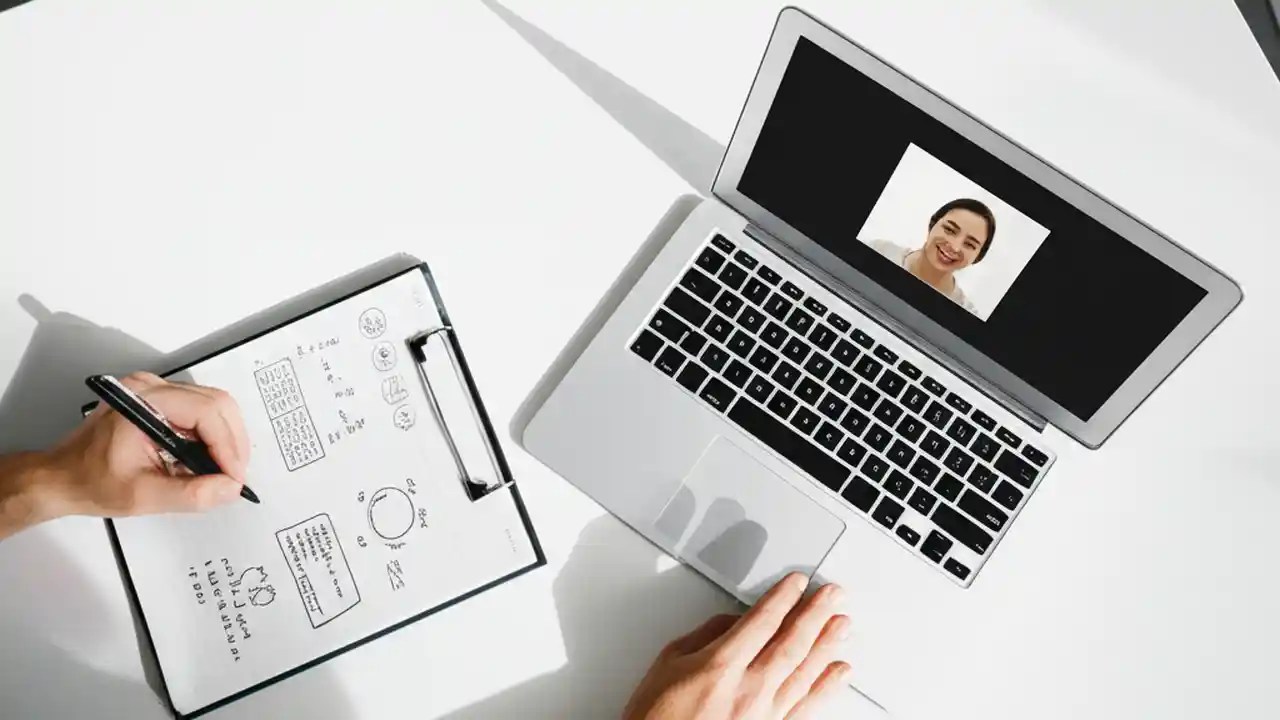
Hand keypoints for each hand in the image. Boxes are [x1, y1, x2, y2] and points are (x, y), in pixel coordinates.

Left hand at [41, 372, 250, 517]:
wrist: (61, 477)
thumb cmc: (91, 482)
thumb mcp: (142, 496)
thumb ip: (190, 493)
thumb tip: (229, 488)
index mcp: (144, 401)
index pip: (206, 412)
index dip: (228, 447)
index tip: (235, 478)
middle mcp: (152, 387)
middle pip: (217, 404)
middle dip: (232, 443)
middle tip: (233, 477)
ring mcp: (157, 390)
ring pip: (214, 406)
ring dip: (225, 440)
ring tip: (220, 471)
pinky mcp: (161, 400)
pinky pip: (201, 411)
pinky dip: (212, 437)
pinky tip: (206, 461)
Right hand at [622, 573, 850, 719]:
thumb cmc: (656, 718)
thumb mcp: (667, 664)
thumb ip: (704, 637)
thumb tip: (733, 622)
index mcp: (720, 666)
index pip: (762, 621)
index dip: (783, 597)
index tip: (797, 582)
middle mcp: (748, 689)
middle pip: (791, 641)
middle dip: (815, 613)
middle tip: (832, 593)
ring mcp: (764, 714)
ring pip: (805, 671)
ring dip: (827, 644)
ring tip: (842, 622)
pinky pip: (807, 706)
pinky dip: (827, 687)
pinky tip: (839, 671)